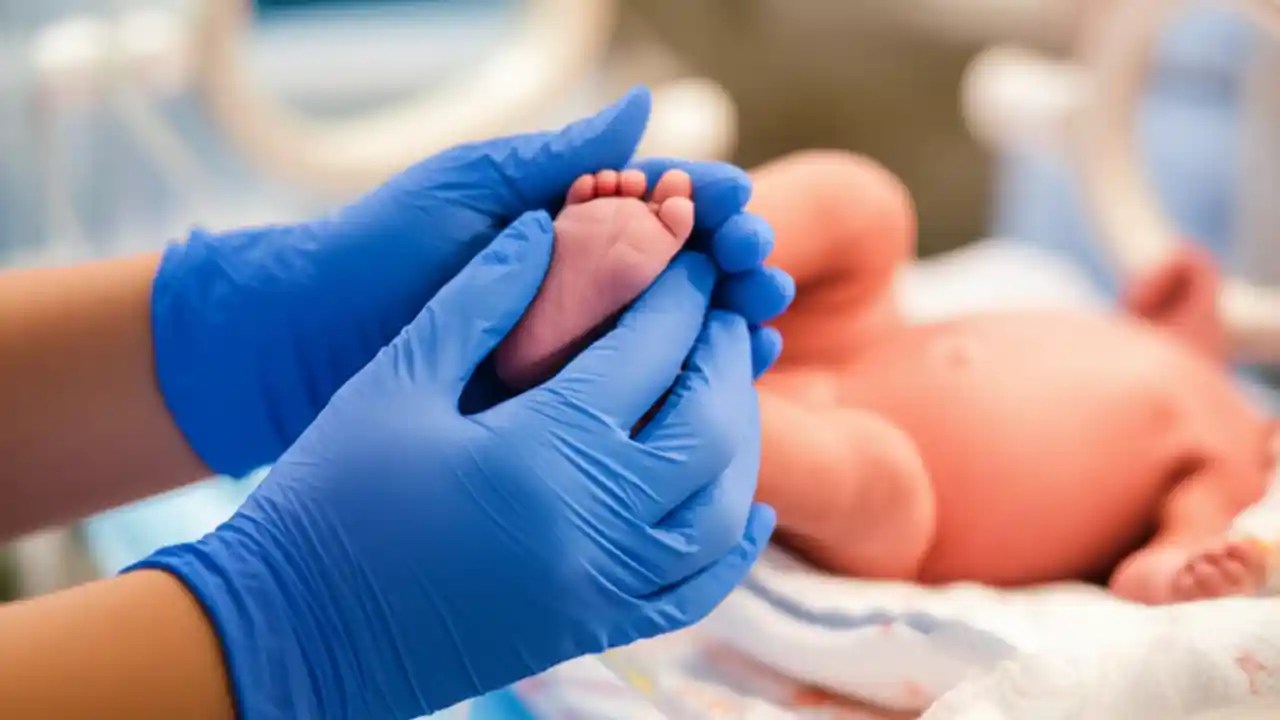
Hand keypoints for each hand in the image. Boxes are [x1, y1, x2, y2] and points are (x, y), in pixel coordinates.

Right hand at [134, 213, 774, 717]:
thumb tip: (545, 227)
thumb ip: (480, 298)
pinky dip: (735, 542)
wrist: (294, 633)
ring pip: (722, 506)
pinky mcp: (594, 628)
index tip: (689, 253)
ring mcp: (602, 586)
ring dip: (740, 436)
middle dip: (723, 354)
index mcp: (543, 450)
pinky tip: (744, 503)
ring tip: (725, 386)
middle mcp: (594, 524)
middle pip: (708, 423)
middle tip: (717, 308)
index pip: (649, 350)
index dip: (678, 291)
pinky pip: (698, 589)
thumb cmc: (328, 498)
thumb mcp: (395, 380)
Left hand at [153, 87, 792, 476]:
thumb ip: (557, 158)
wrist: (301, 340)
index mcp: (563, 219)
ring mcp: (570, 343)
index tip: (740, 210)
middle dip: (730, 266)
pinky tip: (724, 379)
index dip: (707, 206)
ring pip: (670, 333)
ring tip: (757, 319)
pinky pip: (633, 391)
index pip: (659, 207)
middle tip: (759, 269)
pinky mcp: (556, 402)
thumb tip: (642, 105)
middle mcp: (577, 279)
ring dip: (724, 325)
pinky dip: (685, 382)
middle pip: (681, 269)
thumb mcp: (470, 190)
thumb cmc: (376, 247)